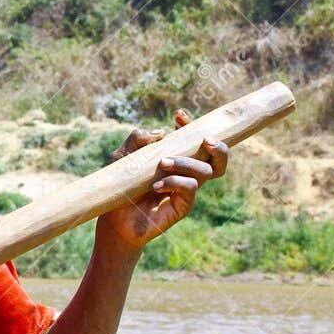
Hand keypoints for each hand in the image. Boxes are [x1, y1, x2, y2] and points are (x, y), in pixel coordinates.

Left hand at [96, 109, 228, 251]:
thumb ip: (138, 139)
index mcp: (175, 157)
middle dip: (218, 146)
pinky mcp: (183, 205)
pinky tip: (156, 185)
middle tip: (205, 139)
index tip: (178, 115)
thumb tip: (161, 132)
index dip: (192, 125)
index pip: (194, 139)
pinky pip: (191, 188)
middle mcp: (186, 172)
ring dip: (186, 162)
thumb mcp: (123, 157)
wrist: (114, 218)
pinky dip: (176, 182)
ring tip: (163, 163)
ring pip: (206, 171)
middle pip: (217, 158)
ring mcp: (186, 189)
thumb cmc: (121, 185)